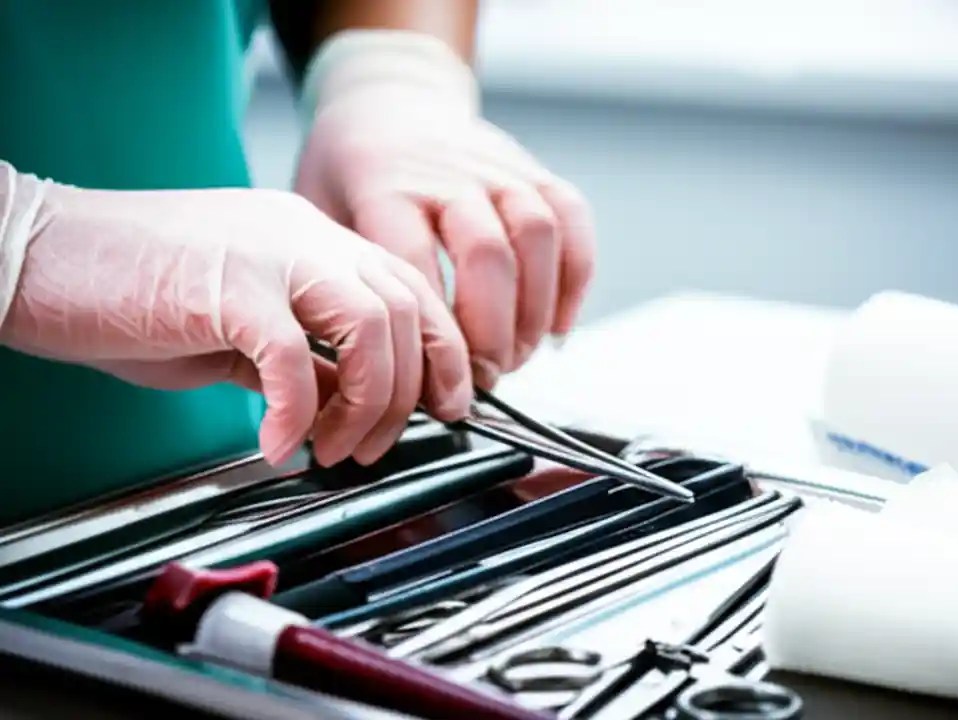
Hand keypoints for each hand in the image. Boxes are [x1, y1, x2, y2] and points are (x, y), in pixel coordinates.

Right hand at [0, 163, 471, 466]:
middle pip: (408, 311)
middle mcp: (304, 237)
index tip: (444, 406)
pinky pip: (294, 358)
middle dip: (413, 391)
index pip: (411, 291)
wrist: (35, 255)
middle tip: (378, 445)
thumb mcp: (235, 327)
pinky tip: (277, 445)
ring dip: (367, 405)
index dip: (443, 354)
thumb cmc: (126, 289)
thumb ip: (296, 354)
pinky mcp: (229, 285)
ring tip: (333, 449)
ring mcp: (270, 254)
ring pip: (373, 327)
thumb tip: (341, 401)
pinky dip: (297, 413)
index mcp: (311, 240)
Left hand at [294, 30, 595, 387]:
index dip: (434, 333)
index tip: (437, 383)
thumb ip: (345, 282)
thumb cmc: (351, 171)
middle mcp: (447, 173)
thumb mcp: (319, 215)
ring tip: (518, 357)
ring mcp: (496, 168)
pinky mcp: (533, 170)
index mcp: (384, 186)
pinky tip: (557, 326)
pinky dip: (575, 280)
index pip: (417, 265)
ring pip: (537, 237)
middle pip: (487, 255)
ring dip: (535, 311)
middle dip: (492, 333)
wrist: (390, 97)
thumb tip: (365, 368)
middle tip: (484, 379)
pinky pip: (571, 220)